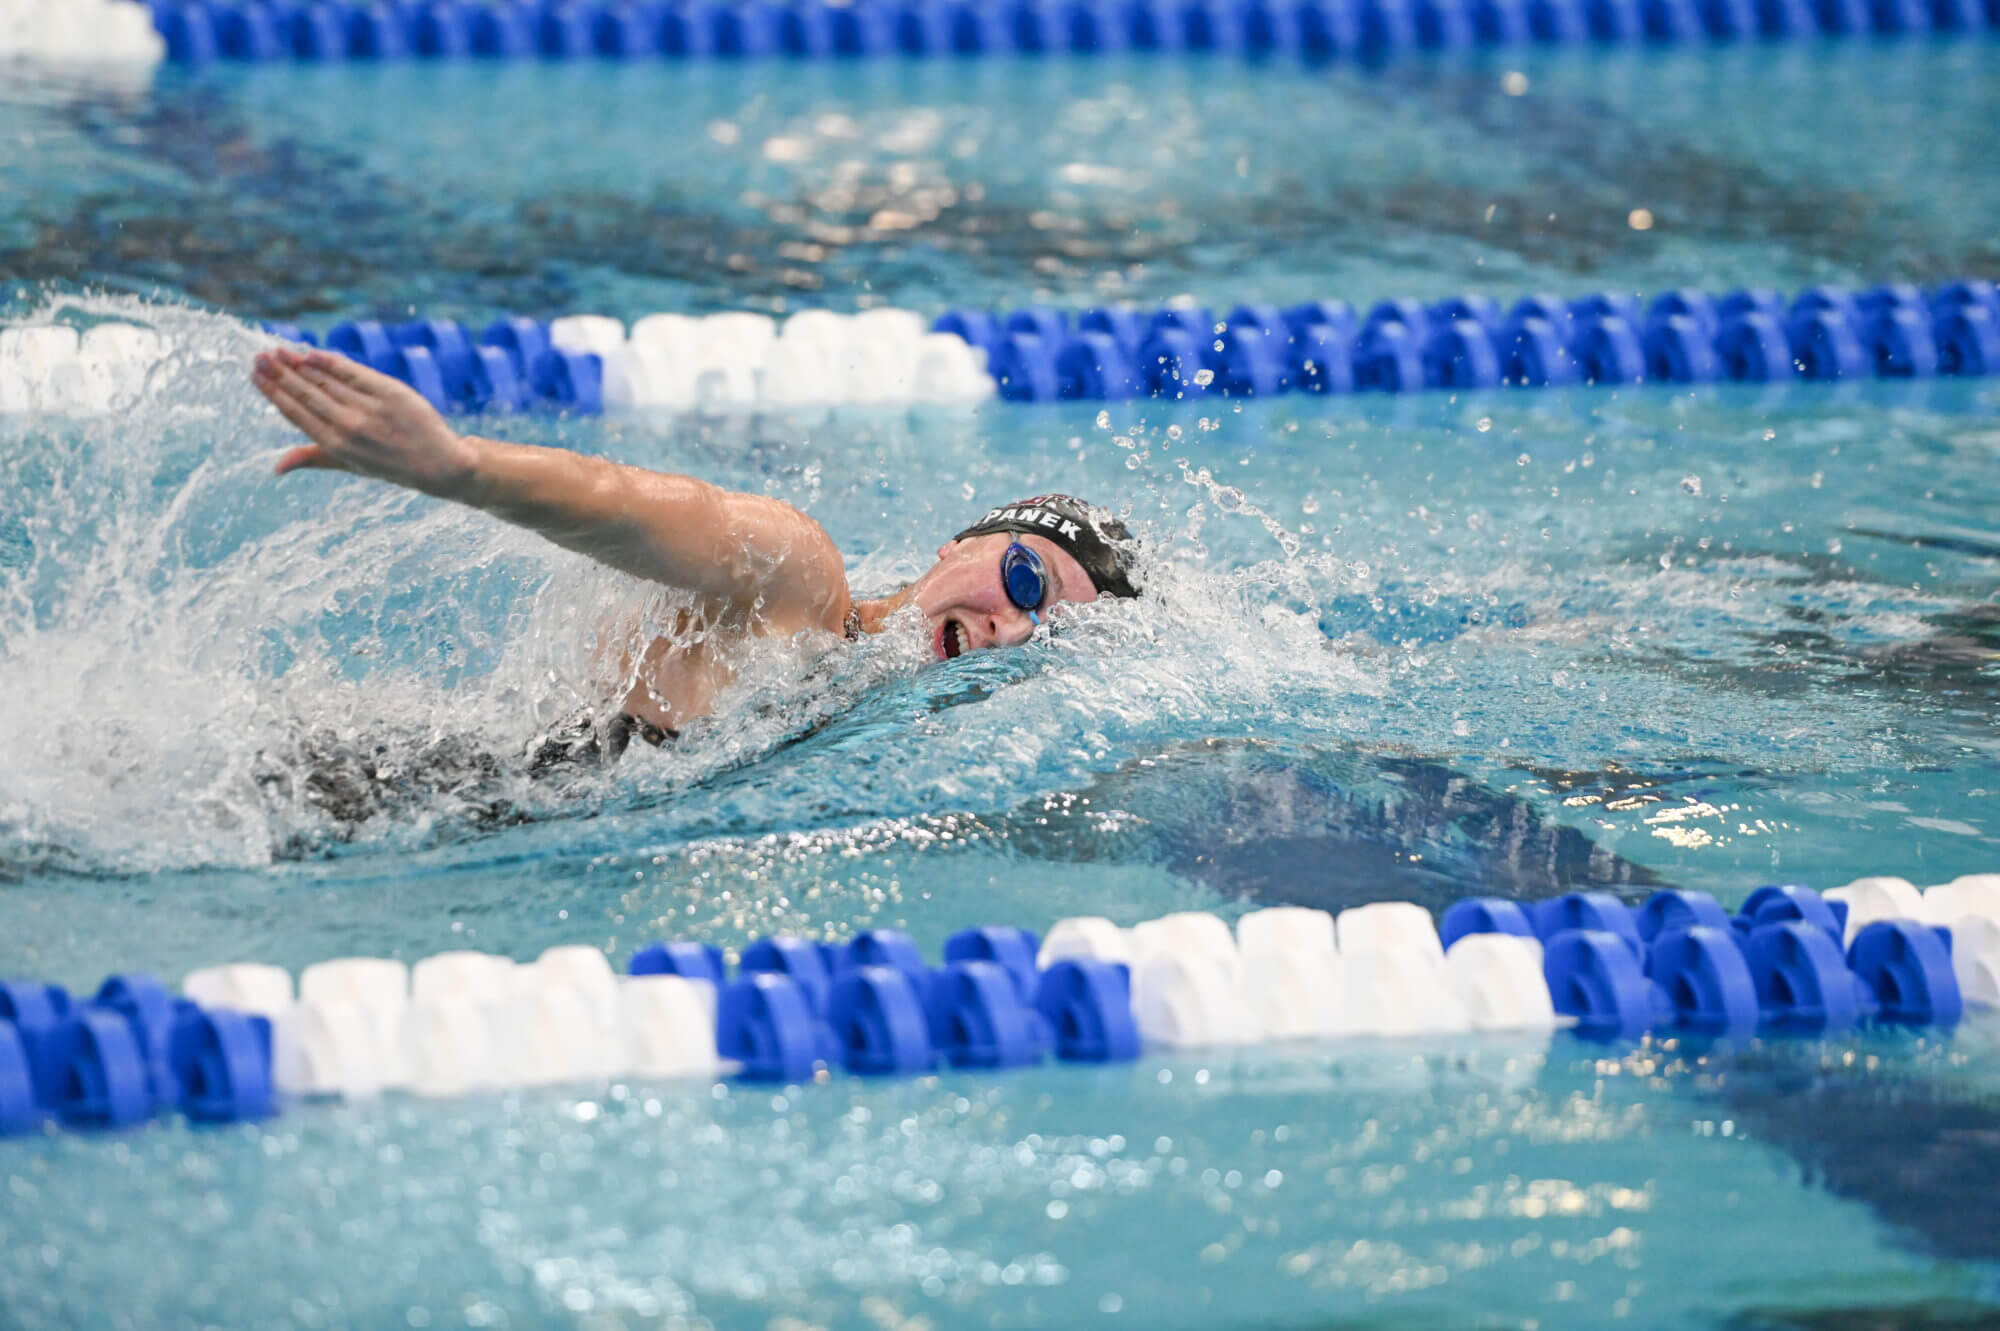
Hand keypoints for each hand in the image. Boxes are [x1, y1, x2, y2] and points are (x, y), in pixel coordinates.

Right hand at [253, 347, 481, 499]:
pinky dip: (332, 362)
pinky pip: (354, 373)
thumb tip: (275, 468)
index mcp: (336, 446)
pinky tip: (314, 353)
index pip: (296, 413)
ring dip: (300, 363)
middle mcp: (350, 427)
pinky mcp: (390, 393)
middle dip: (280, 373)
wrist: (439, 464)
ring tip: (280, 351)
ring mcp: (370, 409)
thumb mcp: (350, 464)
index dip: (274, 392)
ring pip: (326, 381)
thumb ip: (313, 457)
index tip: (256, 375)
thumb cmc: (390, 463)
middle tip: (259, 356)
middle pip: (306, 393)